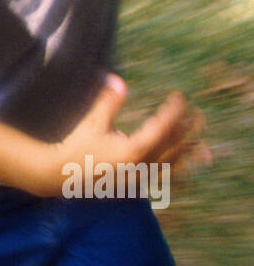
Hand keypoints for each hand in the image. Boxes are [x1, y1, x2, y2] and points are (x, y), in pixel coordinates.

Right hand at [40, 74, 205, 198]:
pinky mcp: (135, 185)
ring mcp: (140, 178)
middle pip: (174, 146)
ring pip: (173, 166)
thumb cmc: (76, 148)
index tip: (179, 96)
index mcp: (134, 150)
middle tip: (197, 114)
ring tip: (203, 148)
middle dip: (188, 129)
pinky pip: (162, 181)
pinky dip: (176, 175)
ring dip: (188, 154)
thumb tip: (118, 80)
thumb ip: (108, 101)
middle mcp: (142, 166)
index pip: (164, 127)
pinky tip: (184, 174)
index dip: (174, 110)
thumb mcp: (92, 122)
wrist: (61, 176)